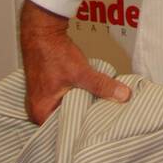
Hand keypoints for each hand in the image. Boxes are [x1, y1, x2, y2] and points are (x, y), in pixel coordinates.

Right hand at [20, 0, 130, 125]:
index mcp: (41, 113)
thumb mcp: (80, 72)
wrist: (43, 31)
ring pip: (68, 108)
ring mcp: (43, 99)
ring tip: (98, 107)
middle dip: (84, 117)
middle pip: (67, 120)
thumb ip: (102, 85)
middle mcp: (39, 110)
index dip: (83, 128)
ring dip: (81, 105)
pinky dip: (77, 97)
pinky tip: (89, 95)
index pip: (65, 131)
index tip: (101, 127)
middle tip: (104, 118)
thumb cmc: (52, 53)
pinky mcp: (49, 89)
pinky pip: (66, 99)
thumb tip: (123, 95)